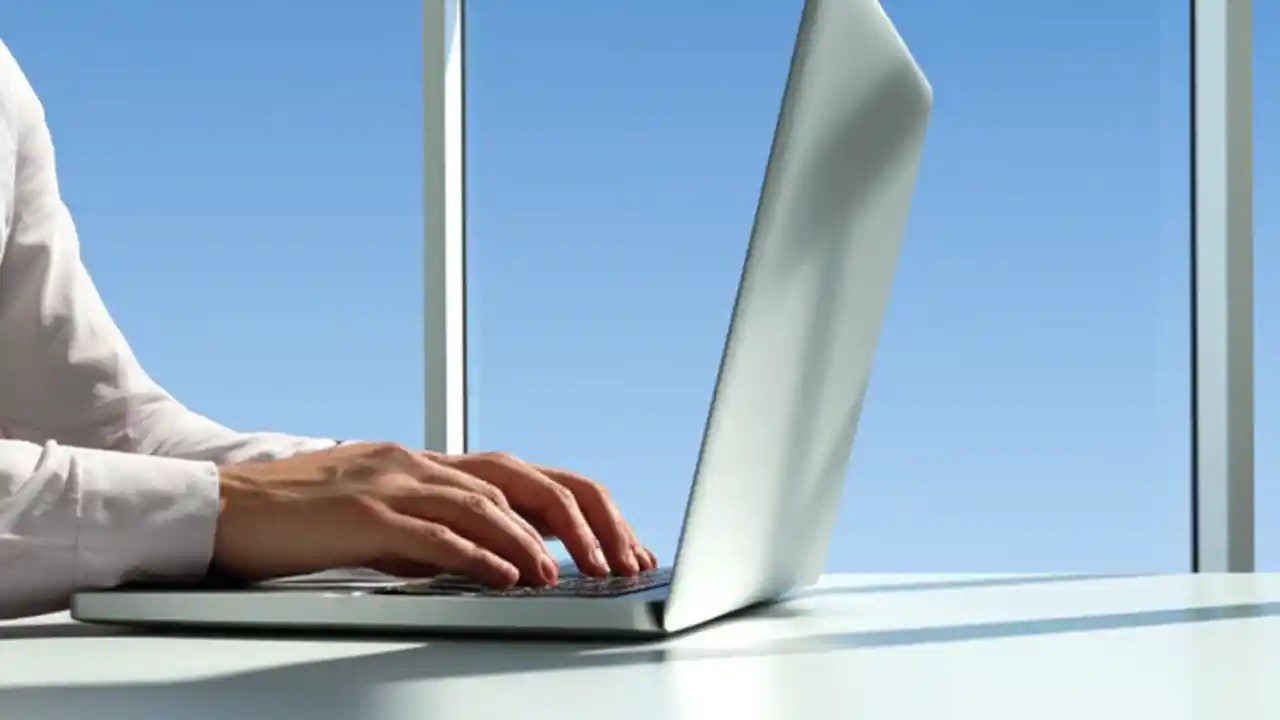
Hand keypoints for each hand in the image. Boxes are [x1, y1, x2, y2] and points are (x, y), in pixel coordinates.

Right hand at [210, 442, 656, 587]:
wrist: (225, 506)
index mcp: (431, 464)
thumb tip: (492, 562)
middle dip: (582, 520)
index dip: (582, 508)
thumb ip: (438, 531)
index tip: (618, 545)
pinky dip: (480, 555)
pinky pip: (435, 533)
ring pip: (488, 504)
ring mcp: (394, 482)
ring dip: (539, 543)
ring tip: (575, 575)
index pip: (527, 477)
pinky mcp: (364, 514)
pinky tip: (513, 576)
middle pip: (525, 480)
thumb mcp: (384, 518)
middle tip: (618, 561)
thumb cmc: (304, 518)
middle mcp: (422, 463)